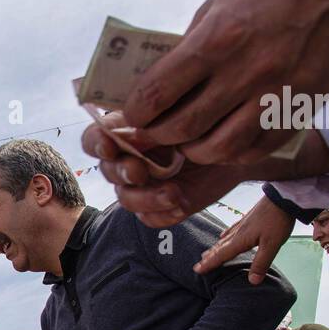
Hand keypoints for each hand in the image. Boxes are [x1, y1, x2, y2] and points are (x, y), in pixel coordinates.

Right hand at [80, 136, 249, 228]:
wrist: (235, 146)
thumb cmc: (205, 119)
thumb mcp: (182, 110)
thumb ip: (155, 119)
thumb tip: (134, 128)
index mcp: (124, 133)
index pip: (93, 140)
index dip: (96, 144)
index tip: (110, 147)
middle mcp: (127, 161)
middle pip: (108, 172)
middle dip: (123, 172)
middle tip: (141, 171)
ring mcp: (142, 187)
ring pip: (126, 199)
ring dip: (146, 198)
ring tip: (173, 193)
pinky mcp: (160, 207)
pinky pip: (150, 219)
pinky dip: (163, 214)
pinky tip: (182, 204)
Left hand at [119, 0, 328, 166]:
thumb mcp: (219, 2)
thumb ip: (191, 46)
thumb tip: (160, 83)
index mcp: (219, 37)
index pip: (158, 94)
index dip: (135, 113)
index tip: (130, 116)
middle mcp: (247, 69)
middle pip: (183, 128)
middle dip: (158, 136)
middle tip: (153, 133)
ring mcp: (278, 92)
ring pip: (219, 147)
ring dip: (194, 150)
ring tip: (188, 140)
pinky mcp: (303, 104)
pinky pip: (257, 148)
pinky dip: (232, 151)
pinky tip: (224, 139)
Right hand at [193, 195, 294, 284]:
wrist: (282, 198)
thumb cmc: (277, 221)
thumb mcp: (272, 245)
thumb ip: (261, 263)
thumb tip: (252, 281)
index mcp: (241, 240)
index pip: (222, 255)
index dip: (210, 264)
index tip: (197, 270)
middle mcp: (238, 233)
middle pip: (220, 247)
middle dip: (208, 257)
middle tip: (197, 265)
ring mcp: (242, 224)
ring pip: (224, 239)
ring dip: (214, 248)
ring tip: (205, 254)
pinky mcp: (248, 218)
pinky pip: (231, 229)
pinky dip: (224, 235)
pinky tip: (222, 235)